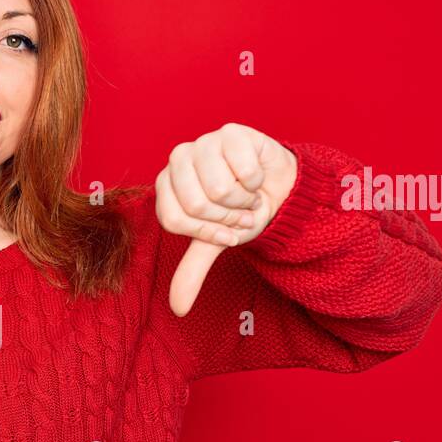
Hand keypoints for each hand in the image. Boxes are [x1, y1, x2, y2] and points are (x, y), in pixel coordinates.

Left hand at [155, 123, 296, 316]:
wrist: (276, 190)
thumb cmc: (239, 212)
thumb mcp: (215, 243)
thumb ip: (192, 271)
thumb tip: (178, 308)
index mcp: (165, 186)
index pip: (175, 219)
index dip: (206, 231)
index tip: (223, 229)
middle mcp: (177, 160)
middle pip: (197, 204)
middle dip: (227, 217)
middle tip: (238, 211)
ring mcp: (202, 142)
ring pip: (221, 188)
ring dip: (244, 200)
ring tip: (247, 194)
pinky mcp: (230, 132)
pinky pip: (244, 170)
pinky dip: (257, 181)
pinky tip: (256, 176)